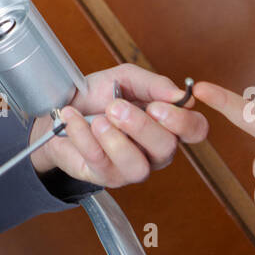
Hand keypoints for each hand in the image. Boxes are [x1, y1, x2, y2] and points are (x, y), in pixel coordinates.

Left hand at [28, 64, 207, 187]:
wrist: (59, 108)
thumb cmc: (99, 96)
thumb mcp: (126, 78)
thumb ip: (153, 84)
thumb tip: (179, 94)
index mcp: (167, 125)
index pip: (195, 130)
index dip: (183, 121)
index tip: (157, 106)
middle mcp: (154, 151)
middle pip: (166, 148)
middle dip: (141, 126)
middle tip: (116, 106)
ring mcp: (130, 168)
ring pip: (137, 167)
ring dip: (115, 139)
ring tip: (98, 119)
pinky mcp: (103, 176)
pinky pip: (99, 161)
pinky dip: (83, 135)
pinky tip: (73, 117)